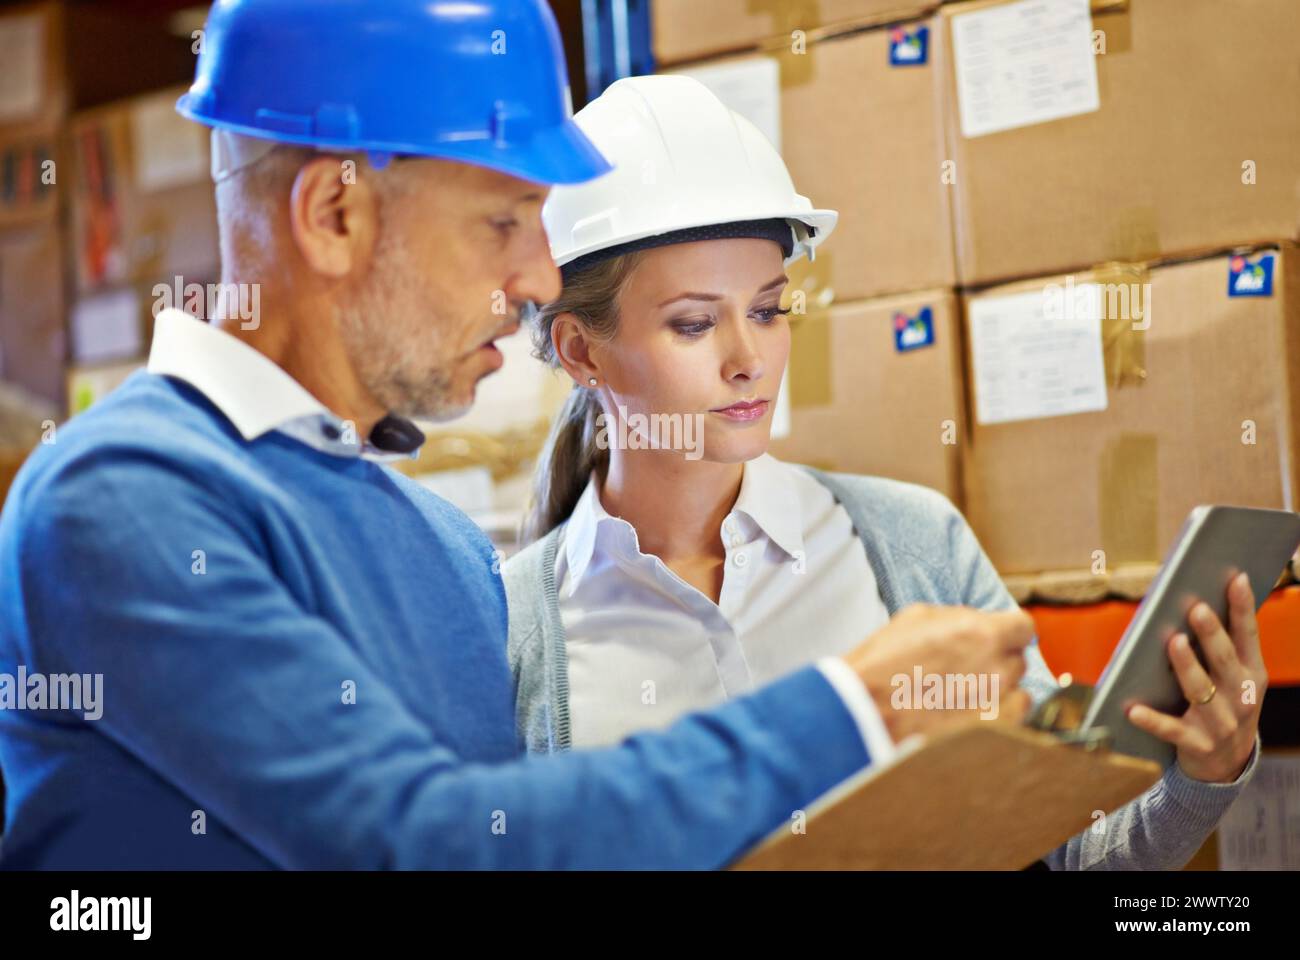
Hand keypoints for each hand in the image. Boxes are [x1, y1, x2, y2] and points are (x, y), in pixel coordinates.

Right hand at [841, 604, 1034, 743]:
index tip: (999, 634)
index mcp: (981, 632)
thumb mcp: (919, 616)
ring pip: (1016, 682)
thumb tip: (975, 623)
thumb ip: (958, 618)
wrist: (868, 705)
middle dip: (998, 655)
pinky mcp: (991, 725)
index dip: (1009, 629)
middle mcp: (996, 665)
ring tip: (966, 685)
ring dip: (998, 680)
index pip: (1024, 626)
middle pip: (1018, 655)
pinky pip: (1019, 709)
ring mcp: (996, 698)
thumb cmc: (886, 660)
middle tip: (969, 661)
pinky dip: (1006, 706)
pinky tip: (982, 703)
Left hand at [1127, 573, 1266, 782]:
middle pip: (1224, 660)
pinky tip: (1132, 709)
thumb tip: (1200, 602)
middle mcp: (1241, 698)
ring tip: (1173, 642)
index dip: (1243, 607)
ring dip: (1186, 666)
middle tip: (1196, 608)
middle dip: (1211, 634)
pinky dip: (1151, 720)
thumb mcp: (1237, 680)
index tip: (1235, 579)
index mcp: (1251, 675)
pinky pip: (1170, 730)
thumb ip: (1224, 648)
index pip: (1248, 636)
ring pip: (1200, 691)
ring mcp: (1219, 723)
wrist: (1226, 766)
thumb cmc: (1225, 707)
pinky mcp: (1196, 744)